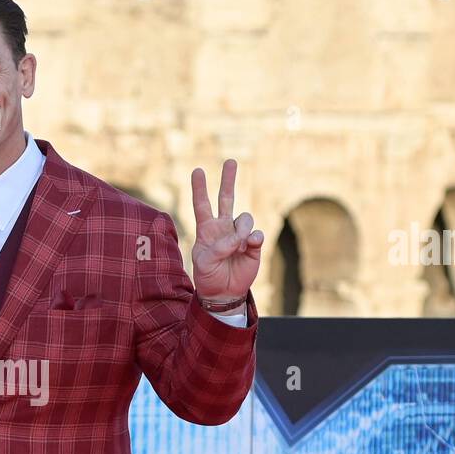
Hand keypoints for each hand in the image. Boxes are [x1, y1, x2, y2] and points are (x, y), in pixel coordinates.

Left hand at [189, 159, 263, 300]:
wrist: (223, 293)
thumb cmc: (208, 276)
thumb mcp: (205, 262)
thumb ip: (219, 248)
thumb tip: (238, 237)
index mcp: (206, 230)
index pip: (202, 205)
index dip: (199, 188)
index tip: (197, 171)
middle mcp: (223, 228)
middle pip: (226, 199)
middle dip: (228, 180)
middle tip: (230, 161)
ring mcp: (239, 235)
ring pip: (244, 217)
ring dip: (242, 227)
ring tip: (238, 243)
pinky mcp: (253, 245)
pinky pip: (257, 234)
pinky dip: (253, 238)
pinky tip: (249, 246)